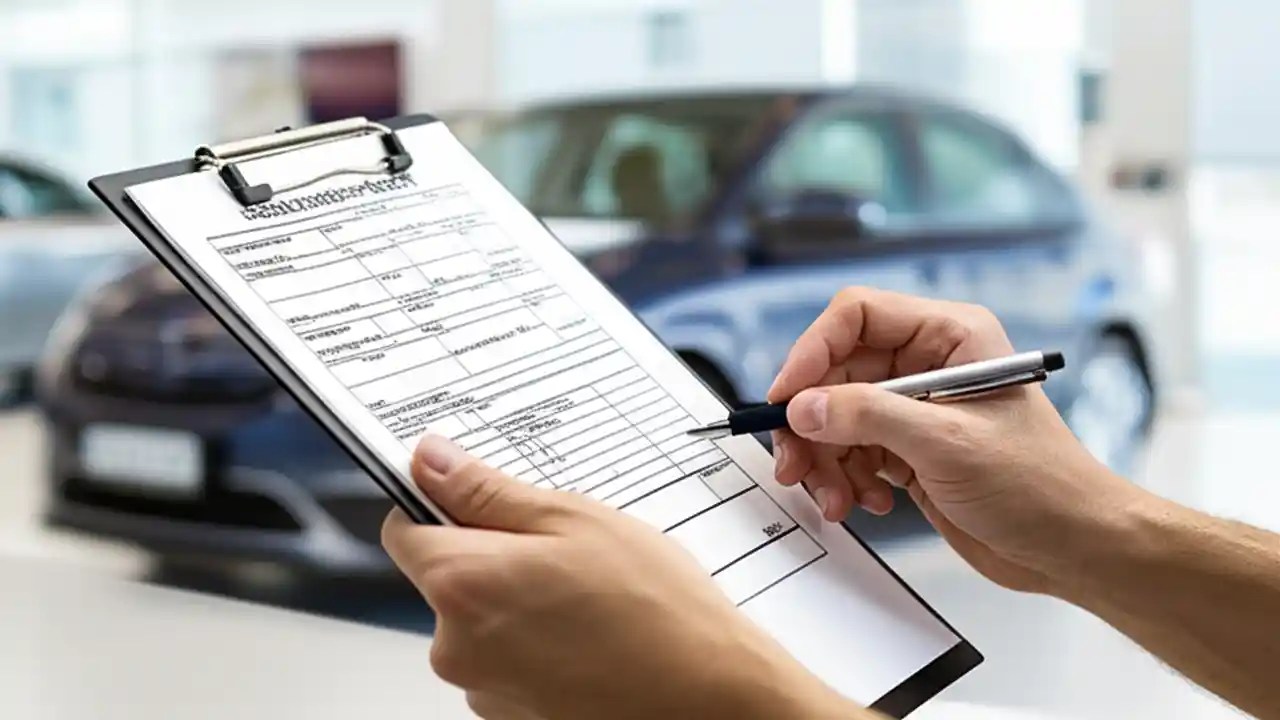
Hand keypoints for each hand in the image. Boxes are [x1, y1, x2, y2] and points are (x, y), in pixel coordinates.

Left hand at [382, 436, 861, 719]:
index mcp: (462, 583)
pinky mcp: (511, 717)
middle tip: (564, 551)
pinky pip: (508, 663)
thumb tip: (429, 461)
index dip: (439, 505)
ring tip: (590, 600)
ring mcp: (483, 690)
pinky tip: (591, 638)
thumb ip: (487, 491)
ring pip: (482, 623)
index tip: (479, 498)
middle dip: (494, 557)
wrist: (707, 696)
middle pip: (447, 579)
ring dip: (519, 605)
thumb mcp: (573, 519)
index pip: (404, 529)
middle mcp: (456, 646)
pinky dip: (538, 647)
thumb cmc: (654, 611)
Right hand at [767, 287, 1141, 593]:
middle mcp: (928, 364)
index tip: (786, 396)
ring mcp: (917, 409)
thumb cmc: (1040, 484)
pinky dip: (845, 479)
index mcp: (949, 336)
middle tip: (795, 463)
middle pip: (836, 373)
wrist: (1074, 546)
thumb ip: (869, 416)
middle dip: (811, 422)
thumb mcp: (947, 443)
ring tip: (835, 498)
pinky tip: (866, 502)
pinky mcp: (910, 450)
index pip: (856, 317)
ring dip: (825, 460)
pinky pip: (852, 452)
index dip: (812, 351)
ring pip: (836, 417)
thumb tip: (803, 407)